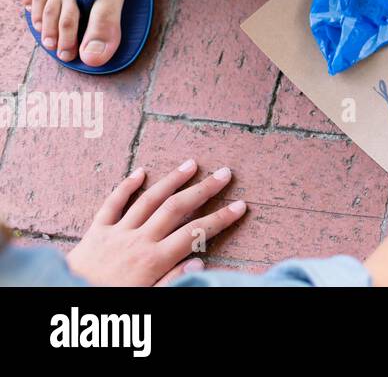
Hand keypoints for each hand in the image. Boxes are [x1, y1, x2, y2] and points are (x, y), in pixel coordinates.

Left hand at [66, 159, 246, 285]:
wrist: (67, 298)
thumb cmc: (109, 302)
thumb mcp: (146, 300)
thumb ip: (173, 281)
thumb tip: (200, 262)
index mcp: (154, 260)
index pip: (196, 233)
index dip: (221, 219)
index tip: (241, 206)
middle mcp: (139, 240)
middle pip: (177, 208)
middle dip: (204, 189)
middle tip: (225, 174)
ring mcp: (117, 232)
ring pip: (149, 199)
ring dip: (172, 180)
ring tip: (191, 164)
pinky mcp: (96, 232)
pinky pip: (112, 204)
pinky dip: (126, 186)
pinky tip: (140, 172)